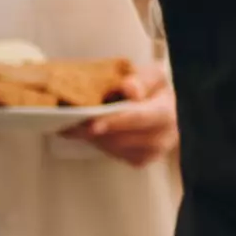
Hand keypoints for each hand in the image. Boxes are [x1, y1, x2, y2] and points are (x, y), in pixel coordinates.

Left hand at [64, 64, 178, 168]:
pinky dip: (99, 143)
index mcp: (166, 112)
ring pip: (115, 148)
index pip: (139, 118)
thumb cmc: (154, 88)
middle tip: (69, 123)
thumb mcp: (152, 75)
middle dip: (93, 131)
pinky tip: (89, 132)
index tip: (93, 124)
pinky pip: (115, 155)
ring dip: (92, 137)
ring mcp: (153, 152)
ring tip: (73, 125)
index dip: (115, 122)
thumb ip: (141, 80)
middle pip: (122, 138)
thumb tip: (130, 89)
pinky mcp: (142, 160)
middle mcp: (164, 136)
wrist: (166, 106)